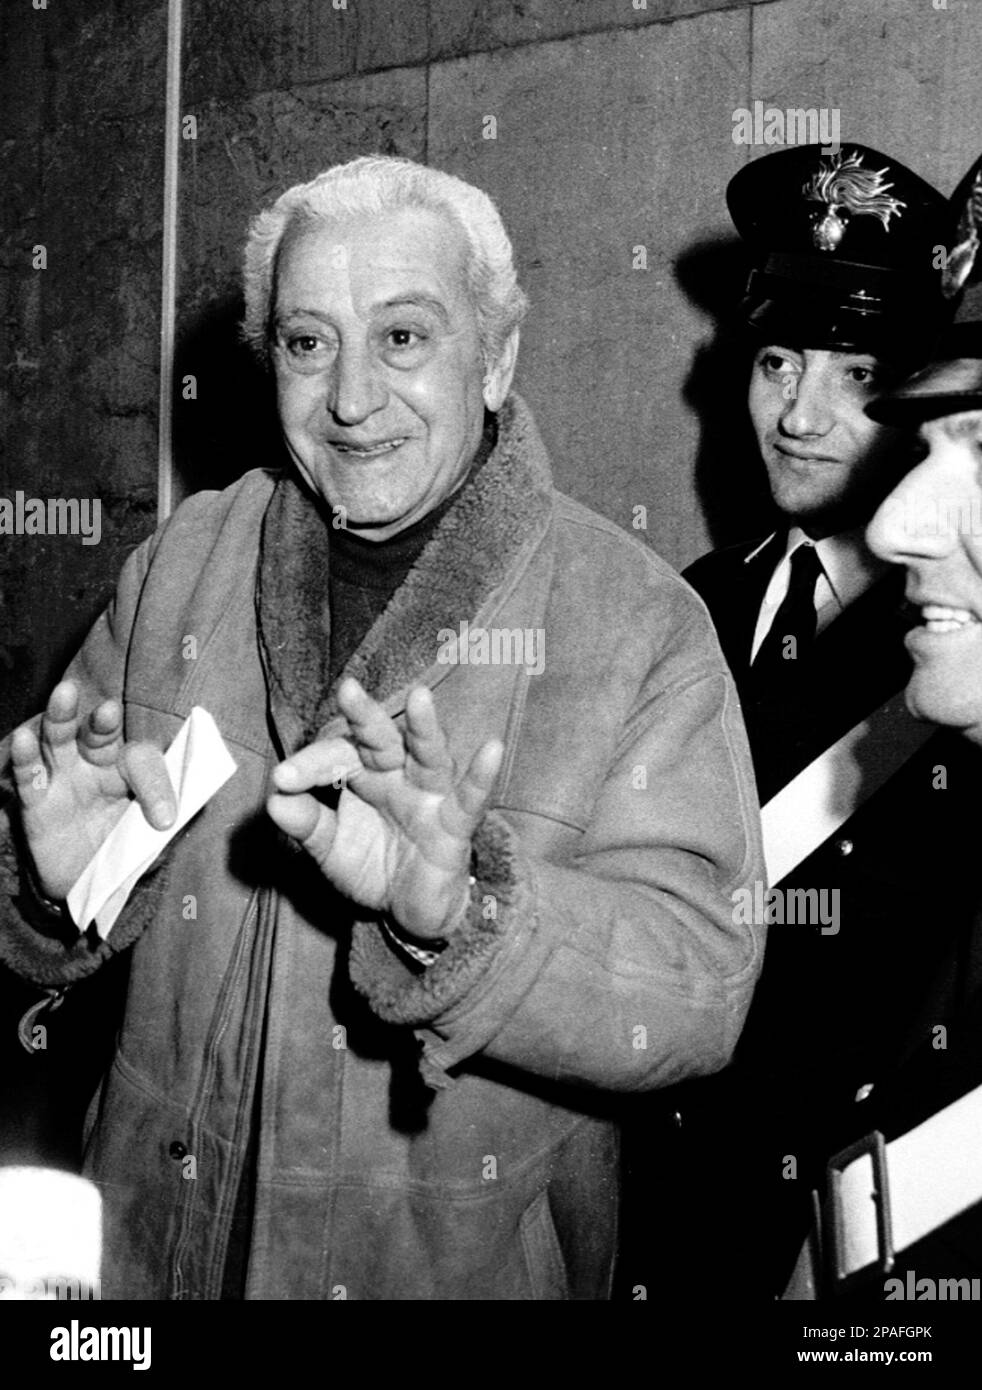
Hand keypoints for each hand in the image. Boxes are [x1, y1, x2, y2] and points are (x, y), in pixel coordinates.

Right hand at [10, 681, 175, 900]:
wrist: (85, 879)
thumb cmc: (122, 846)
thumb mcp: (148, 836)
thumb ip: (156, 821)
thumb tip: (168, 819)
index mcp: (129, 769)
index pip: (142, 761)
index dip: (155, 786)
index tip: (165, 821)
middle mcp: (95, 764)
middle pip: (97, 733)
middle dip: (102, 721)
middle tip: (110, 711)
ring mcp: (63, 778)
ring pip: (59, 738)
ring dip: (61, 716)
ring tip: (65, 693)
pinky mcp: (37, 800)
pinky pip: (30, 774)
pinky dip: (26, 756)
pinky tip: (24, 739)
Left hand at [266, 677, 502, 939]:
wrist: (410, 911)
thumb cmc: (372, 866)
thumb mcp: (330, 849)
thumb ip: (306, 824)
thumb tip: (273, 800)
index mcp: (362, 774)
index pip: (335, 757)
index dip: (309, 765)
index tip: (282, 778)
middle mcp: (397, 775)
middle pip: (382, 739)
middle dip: (366, 716)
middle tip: (348, 690)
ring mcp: (430, 796)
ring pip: (428, 755)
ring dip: (425, 728)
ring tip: (419, 699)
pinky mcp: (456, 825)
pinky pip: (470, 798)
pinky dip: (482, 776)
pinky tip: (492, 749)